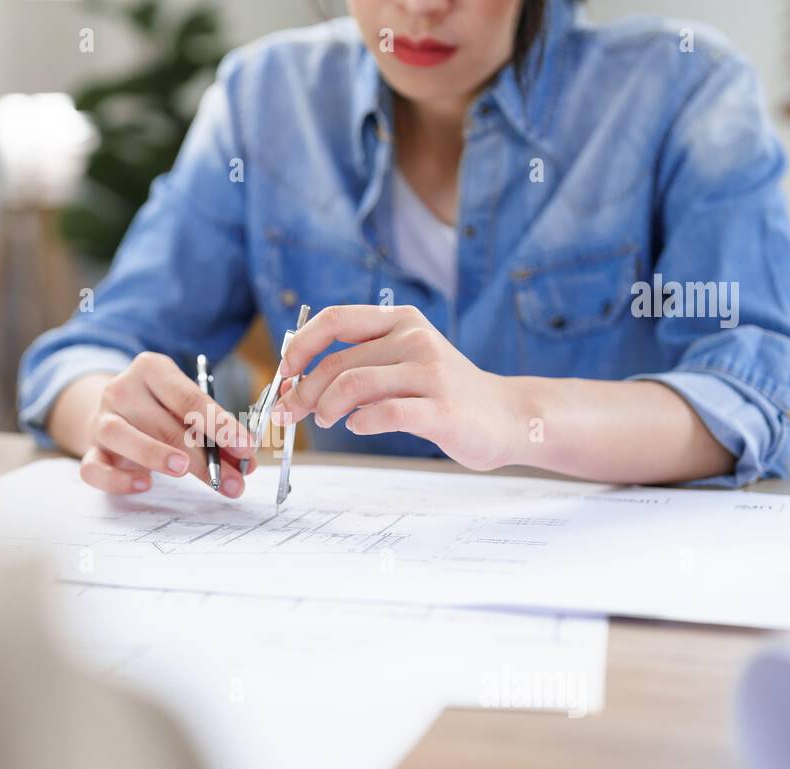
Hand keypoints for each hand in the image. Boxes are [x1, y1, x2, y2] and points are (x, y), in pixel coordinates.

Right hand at [53, 353, 256, 495]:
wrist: (115, 408)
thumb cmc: (162, 408)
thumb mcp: (188, 408)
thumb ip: (214, 432)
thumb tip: (244, 464)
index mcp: (151, 369)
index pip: (189, 397)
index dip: (220, 424)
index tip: (246, 448)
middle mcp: (122, 389)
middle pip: (162, 422)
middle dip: (203, 457)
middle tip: (231, 481)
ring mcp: (101, 419)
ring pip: (121, 436)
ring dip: (155, 455)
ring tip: (184, 471)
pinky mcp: (90, 450)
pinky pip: (95, 468)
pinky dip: (118, 480)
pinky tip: (145, 485)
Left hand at [273, 305, 521, 470]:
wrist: (506, 415)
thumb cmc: (443, 392)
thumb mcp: (404, 360)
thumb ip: (361, 362)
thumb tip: (297, 380)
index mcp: (401, 321)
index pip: (335, 319)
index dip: (300, 346)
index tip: (283, 373)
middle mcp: (415, 339)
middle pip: (337, 363)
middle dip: (302, 392)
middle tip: (290, 413)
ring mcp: (430, 373)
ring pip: (353, 386)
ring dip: (325, 408)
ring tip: (326, 422)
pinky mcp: (440, 409)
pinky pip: (384, 413)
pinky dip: (359, 423)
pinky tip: (358, 427)